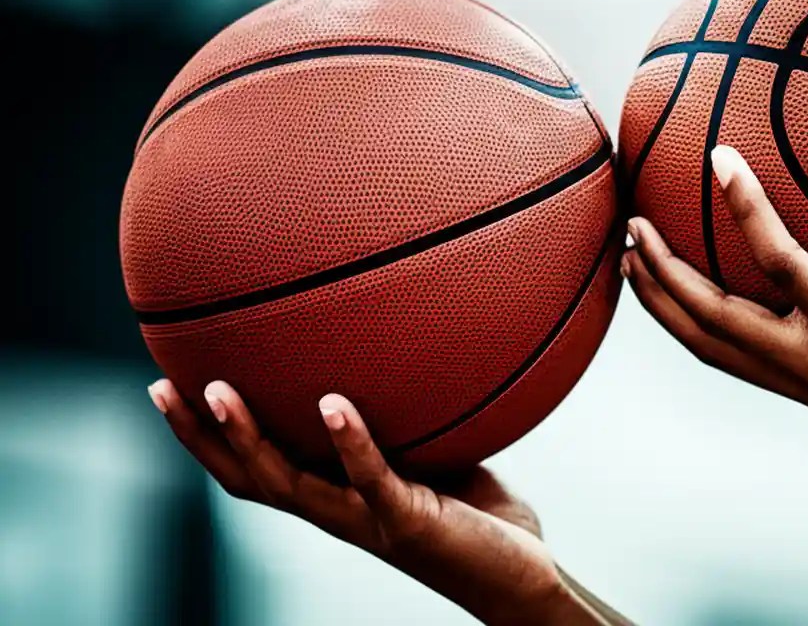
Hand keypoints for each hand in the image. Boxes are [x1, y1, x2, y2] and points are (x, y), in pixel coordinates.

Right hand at [146, 379, 605, 624]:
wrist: (523, 579)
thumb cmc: (480, 520)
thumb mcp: (437, 458)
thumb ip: (412, 420)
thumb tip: (405, 351)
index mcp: (336, 498)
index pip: (257, 469)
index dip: (209, 437)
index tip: (173, 385)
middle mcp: (339, 513)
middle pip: (248, 478)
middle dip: (200, 437)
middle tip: (161, 387)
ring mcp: (368, 519)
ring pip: (288, 483)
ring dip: (248, 437)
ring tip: (217, 390)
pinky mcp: (408, 521)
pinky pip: (370, 478)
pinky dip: (349, 441)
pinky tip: (332, 402)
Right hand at [621, 145, 807, 456]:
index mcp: (803, 380)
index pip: (717, 351)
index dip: (669, 316)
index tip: (640, 276)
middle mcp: (798, 378)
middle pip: (698, 335)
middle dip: (650, 292)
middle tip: (619, 242)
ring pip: (716, 311)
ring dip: (668, 267)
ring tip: (638, 220)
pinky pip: (783, 263)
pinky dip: (746, 212)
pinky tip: (725, 165)